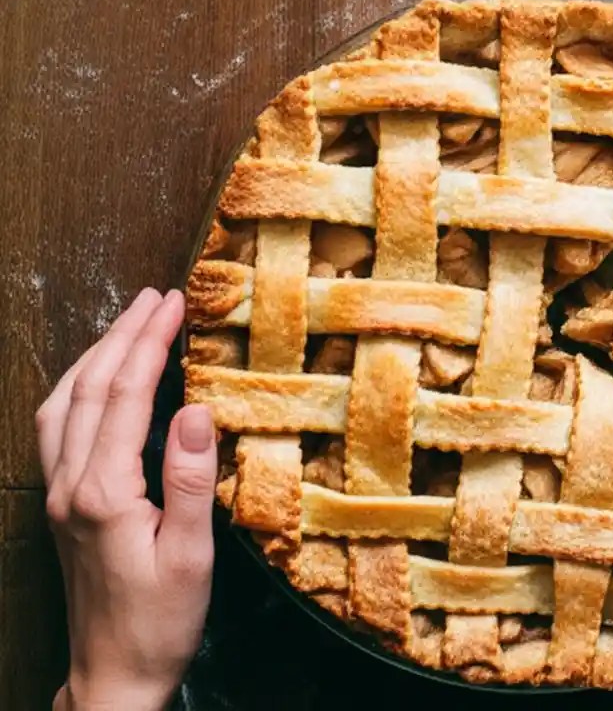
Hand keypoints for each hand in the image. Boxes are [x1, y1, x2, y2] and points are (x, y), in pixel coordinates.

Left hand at [37, 289, 216, 710]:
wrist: (114, 674)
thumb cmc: (160, 622)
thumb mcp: (191, 556)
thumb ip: (190, 480)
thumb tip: (196, 410)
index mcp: (103, 493)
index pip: (123, 396)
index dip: (148, 343)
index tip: (173, 303)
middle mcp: (70, 487)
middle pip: (87, 389)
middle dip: (122, 335)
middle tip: (156, 297)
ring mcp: (59, 496)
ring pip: (63, 404)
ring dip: (95, 356)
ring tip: (129, 324)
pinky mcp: (62, 507)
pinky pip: (59, 429)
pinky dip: (79, 389)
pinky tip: (99, 383)